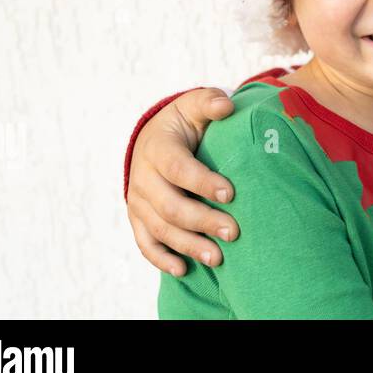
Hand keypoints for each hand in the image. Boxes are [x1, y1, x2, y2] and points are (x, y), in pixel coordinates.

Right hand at [126, 87, 237, 275]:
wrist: (155, 138)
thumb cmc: (184, 123)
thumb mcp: (194, 106)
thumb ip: (210, 102)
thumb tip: (226, 106)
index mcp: (158, 148)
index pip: (179, 168)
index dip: (202, 182)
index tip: (231, 193)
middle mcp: (143, 177)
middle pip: (170, 205)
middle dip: (202, 221)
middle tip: (234, 232)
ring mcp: (139, 201)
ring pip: (160, 229)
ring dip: (188, 245)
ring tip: (218, 258)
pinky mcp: (138, 218)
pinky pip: (146, 243)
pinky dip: (162, 259)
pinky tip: (184, 270)